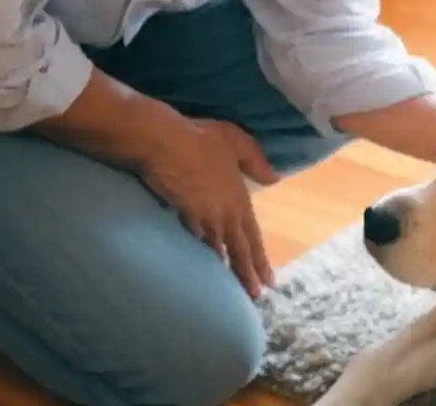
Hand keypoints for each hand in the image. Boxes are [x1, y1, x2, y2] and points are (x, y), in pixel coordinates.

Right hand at [139, 118, 280, 296]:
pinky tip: (200, 257)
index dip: (261, 261)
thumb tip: (273, 178)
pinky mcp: (181, 216)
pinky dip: (199, 248)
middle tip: (255, 297)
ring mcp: (201, 218)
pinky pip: (193, 236)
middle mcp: (225, 214)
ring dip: (223, 268)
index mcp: (240, 199)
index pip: (253, 237)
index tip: (269, 282)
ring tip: (228, 287)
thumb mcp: (236, 141)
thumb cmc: (201, 139)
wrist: (162, 143)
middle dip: (247, 275)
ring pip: (216, 248)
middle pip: (239, 250)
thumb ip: (255, 161)